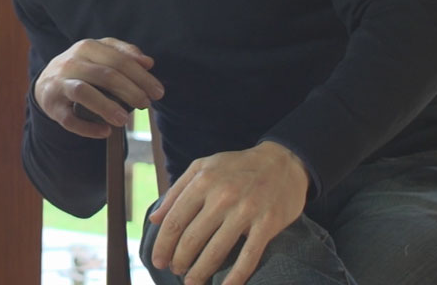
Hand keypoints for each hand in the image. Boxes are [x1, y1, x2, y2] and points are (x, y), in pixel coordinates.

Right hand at [34, 37, 163, 137]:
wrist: (47, 83)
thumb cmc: (82, 68)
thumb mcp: (100, 54)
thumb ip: (124, 53)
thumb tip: (148, 62)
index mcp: (86, 48)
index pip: (119, 60)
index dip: (141, 76)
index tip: (157, 92)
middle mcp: (71, 63)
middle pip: (105, 75)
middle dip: (130, 91)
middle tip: (145, 104)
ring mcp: (59, 84)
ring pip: (83, 92)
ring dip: (106, 106)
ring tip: (124, 120)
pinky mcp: (52, 106)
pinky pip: (69, 118)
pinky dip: (87, 127)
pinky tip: (104, 131)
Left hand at [148, 141, 309, 284]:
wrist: (283, 162)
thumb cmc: (237, 167)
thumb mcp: (202, 168)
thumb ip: (176, 192)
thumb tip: (153, 219)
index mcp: (203, 181)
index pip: (175, 220)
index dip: (163, 245)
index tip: (158, 261)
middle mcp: (222, 195)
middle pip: (192, 238)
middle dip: (179, 260)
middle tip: (175, 271)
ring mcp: (246, 210)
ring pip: (216, 250)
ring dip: (200, 271)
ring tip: (192, 282)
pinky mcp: (267, 223)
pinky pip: (249, 256)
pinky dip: (236, 276)